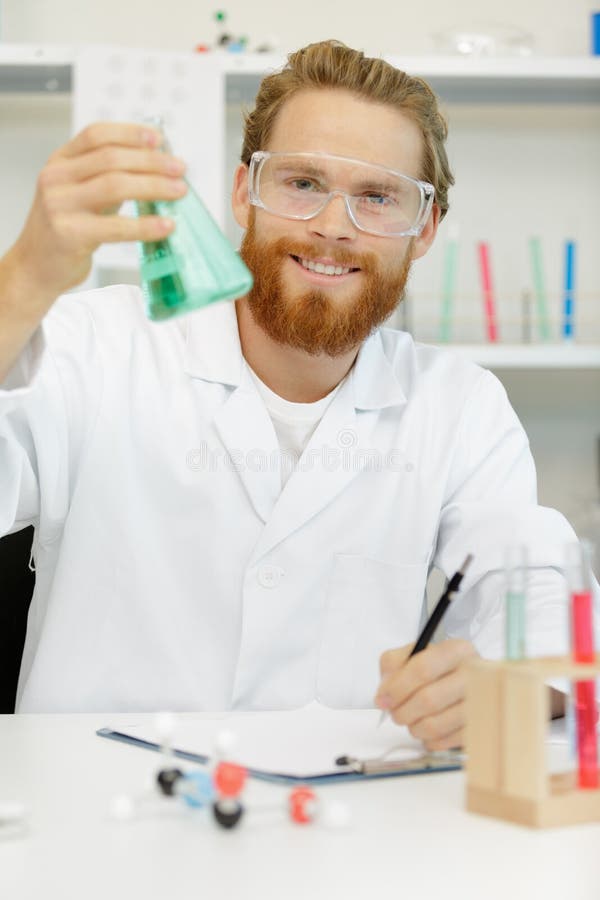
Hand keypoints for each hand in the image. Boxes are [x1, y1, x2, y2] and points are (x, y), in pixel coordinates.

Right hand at [11, 121, 187, 300]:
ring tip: (179, 192)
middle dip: (152, 161)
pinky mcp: (70, 234)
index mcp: (60, 162)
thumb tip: (157, 168)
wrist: (35, 267)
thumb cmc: (65, 231)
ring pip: (115, 186)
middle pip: (111, 158)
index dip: (130, 133)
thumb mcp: (81, 194)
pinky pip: (116, 227)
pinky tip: (165, 225)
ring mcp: (60, 205)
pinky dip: (145, 225)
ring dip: (154, 186)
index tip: (159, 139)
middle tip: (180, 169)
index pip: (96, 135)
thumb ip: (108, 178)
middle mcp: (56, 178)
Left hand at [375, 639, 478, 750]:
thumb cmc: (438, 668)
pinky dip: (429, 740)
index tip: (382, 700)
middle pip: (428, 700)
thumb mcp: (413, 653)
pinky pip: (445, 742)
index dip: (397, 687)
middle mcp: (474, 675)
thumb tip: (384, 694)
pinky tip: (427, 729)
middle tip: (395, 713)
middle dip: (402, 711)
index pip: (422, 669)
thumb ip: (393, 665)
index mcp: (456, 651)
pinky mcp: (478, 729)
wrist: (469, 680)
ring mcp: (480, 704)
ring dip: (414, 727)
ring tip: (411, 720)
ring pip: (436, 725)